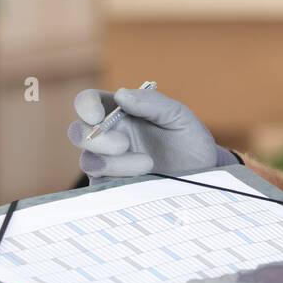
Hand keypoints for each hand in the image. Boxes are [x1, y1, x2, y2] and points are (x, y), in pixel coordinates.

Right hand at [66, 86, 239, 182]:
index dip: (85, 105)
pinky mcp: (111, 187)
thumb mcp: (179, 117)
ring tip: (148, 164)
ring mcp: (108, 163)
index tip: (97, 115)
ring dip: (115, 163)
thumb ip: (153, 102)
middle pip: (78, 132)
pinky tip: (141, 180)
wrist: (204, 178)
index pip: (89, 102)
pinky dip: (117, 180)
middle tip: (124, 144)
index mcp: (120, 111)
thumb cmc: (190, 142)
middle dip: (97, 139)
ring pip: (88, 161)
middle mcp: (109, 136)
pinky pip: (99, 185)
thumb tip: (122, 94)